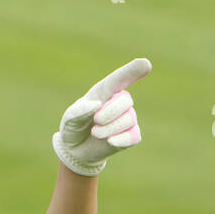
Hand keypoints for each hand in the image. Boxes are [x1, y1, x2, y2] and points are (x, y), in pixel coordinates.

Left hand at [51, 58, 151, 175]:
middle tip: (95, 121)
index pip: (120, 78)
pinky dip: (121, 140)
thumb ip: (78, 111)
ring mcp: (127, 118)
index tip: (145, 64)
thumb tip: (97, 105)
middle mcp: (119, 102)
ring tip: (95, 133)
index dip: (132, 70)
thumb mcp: (69, 119)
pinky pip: (133, 136)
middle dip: (109, 113)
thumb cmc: (73, 127)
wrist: (76, 150)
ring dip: (108, 129)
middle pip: (126, 100)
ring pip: (128, 120)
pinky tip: (110, 141)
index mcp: (104, 91)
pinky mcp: (131, 135)